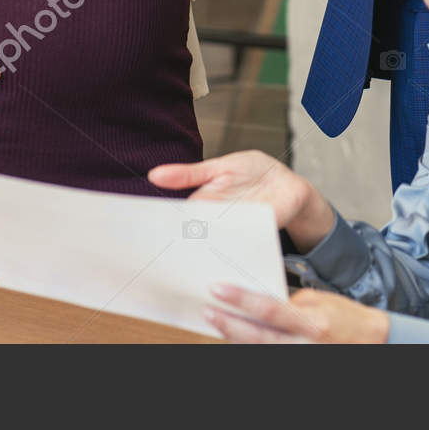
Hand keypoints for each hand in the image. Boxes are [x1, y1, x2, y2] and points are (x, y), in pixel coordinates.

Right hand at [147, 150, 332, 248]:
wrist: (286, 181)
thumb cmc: (250, 171)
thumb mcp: (217, 167)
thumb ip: (189, 175)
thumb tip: (154, 175)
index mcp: (201, 204)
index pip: (176, 221)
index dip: (161, 230)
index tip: (142, 239)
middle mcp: (214, 223)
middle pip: (191, 240)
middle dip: (178, 247)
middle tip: (160, 257)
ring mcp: (233, 232)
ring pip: (212, 248)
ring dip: (203, 255)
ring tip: (189, 262)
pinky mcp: (253, 237)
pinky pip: (239, 249)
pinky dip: (231, 255)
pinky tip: (222, 260)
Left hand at [204, 284, 388, 343]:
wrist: (373, 342)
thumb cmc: (345, 318)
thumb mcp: (319, 301)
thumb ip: (289, 303)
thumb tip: (258, 301)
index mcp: (312, 322)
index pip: (270, 309)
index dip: (242, 300)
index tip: (218, 289)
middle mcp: (306, 345)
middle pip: (259, 337)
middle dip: (229, 324)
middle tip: (208, 310)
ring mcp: (303, 359)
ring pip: (260, 352)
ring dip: (235, 339)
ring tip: (218, 322)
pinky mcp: (300, 366)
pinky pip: (269, 358)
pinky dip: (251, 349)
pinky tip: (237, 339)